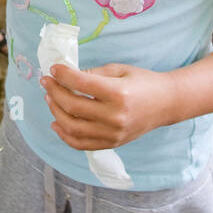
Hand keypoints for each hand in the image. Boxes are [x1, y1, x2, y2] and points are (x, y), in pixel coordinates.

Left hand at [42, 63, 175, 150]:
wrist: (166, 103)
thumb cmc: (143, 82)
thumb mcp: (119, 70)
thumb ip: (92, 73)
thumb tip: (65, 75)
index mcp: (118, 93)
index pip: (81, 83)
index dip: (62, 75)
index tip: (53, 69)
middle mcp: (115, 116)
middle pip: (73, 106)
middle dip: (54, 92)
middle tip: (46, 82)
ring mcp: (113, 133)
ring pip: (72, 127)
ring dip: (55, 112)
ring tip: (49, 99)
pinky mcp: (112, 143)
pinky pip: (81, 144)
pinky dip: (64, 135)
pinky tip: (56, 122)